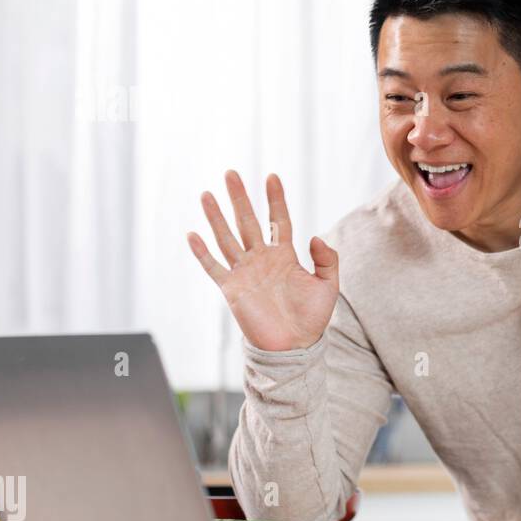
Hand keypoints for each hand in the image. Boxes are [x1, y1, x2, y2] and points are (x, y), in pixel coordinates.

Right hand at [187, 171, 339, 351]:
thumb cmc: (312, 318)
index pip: (277, 220)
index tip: (272, 177)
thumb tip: (315, 236)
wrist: (294, 347)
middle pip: (248, 221)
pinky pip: (214, 267)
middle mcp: (262, 259)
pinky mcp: (232, 288)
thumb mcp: (328, 285)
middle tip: (230, 173)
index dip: (275, 199)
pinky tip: (192, 234)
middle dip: (240, 198)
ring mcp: (245, 272)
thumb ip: (327, 259)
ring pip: (227, 238)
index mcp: (285, 255)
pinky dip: (202, 252)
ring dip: (217, 217)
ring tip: (207, 194)